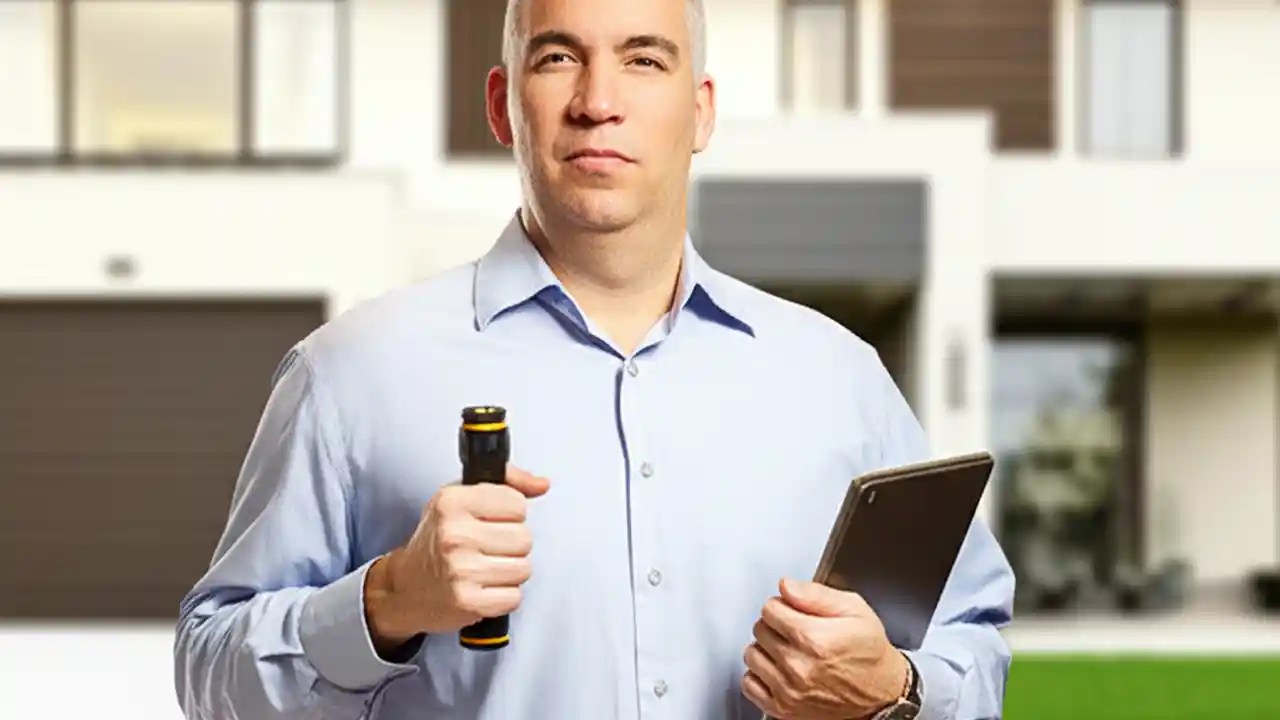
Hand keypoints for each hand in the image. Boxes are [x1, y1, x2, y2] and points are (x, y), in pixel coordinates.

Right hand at [364, 465, 550, 653]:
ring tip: (485, 568)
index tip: (493, 521)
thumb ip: (506, 483)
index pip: (516, 503)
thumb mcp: (459, 498)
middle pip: (524, 538)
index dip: (511, 514)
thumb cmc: (436, 541)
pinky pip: (514, 597)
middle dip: (512, 545)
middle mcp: (455, 534)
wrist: (404, 587)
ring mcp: (461, 570)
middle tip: (488, 549)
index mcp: (452, 502)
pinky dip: (504, 596)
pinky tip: (484, 588)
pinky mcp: (468, 602)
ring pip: (523, 568)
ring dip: (510, 571)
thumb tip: (542, 484)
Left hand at [741, 578, 907, 719]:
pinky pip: (750, 684)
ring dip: (765, 649)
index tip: (792, 611)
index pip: (770, 609)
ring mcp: (789, 691)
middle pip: (760, 629)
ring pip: (752, 655)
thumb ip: (816, 594)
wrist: (881, 693)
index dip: (782, 605)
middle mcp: (799, 666)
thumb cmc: (869, 653)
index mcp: (814, 638)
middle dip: (775, 625)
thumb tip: (787, 586)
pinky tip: (778, 669)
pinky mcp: (783, 709)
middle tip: (795, 630)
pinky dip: (760, 675)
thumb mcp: (854, 610)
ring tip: (788, 649)